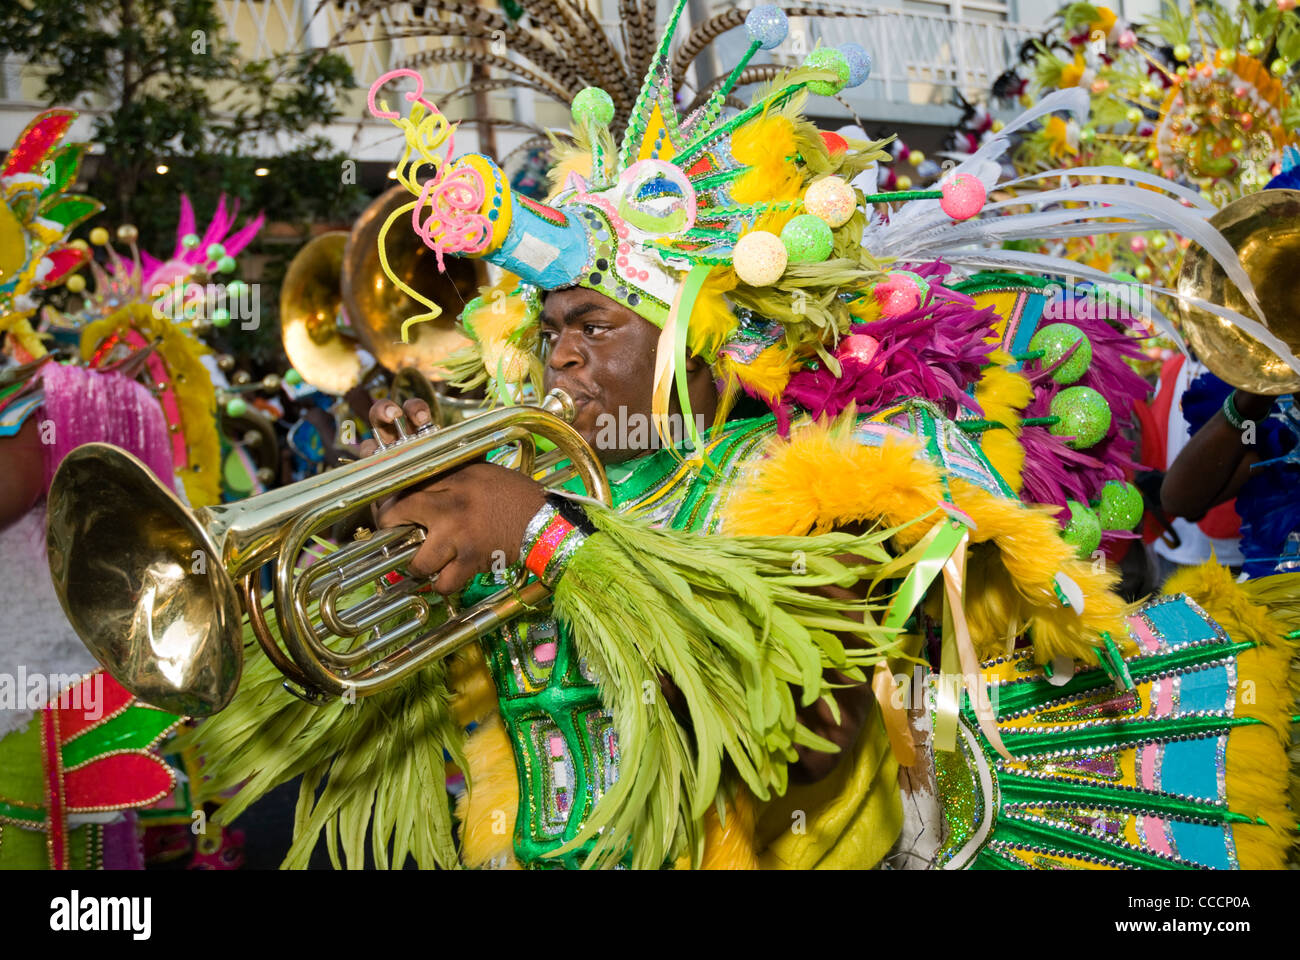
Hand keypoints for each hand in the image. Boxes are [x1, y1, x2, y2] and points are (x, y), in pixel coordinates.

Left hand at [359, 397, 546, 593]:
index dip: (387, 511)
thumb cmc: (510, 493)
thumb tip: (415, 486)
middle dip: (393, 537)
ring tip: (424, 565)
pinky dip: (443, 584)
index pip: (402, 495)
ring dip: (418, 568)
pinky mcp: (471, 562)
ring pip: (418, 564)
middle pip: (398, 525)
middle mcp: (449, 510)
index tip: (387, 518)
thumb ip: (447, 478)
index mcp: (450, 483)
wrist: (543, 518)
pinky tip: (447, 577)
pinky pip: (444, 584)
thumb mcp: (477, 472)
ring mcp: (459, 539)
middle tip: (398, 543)